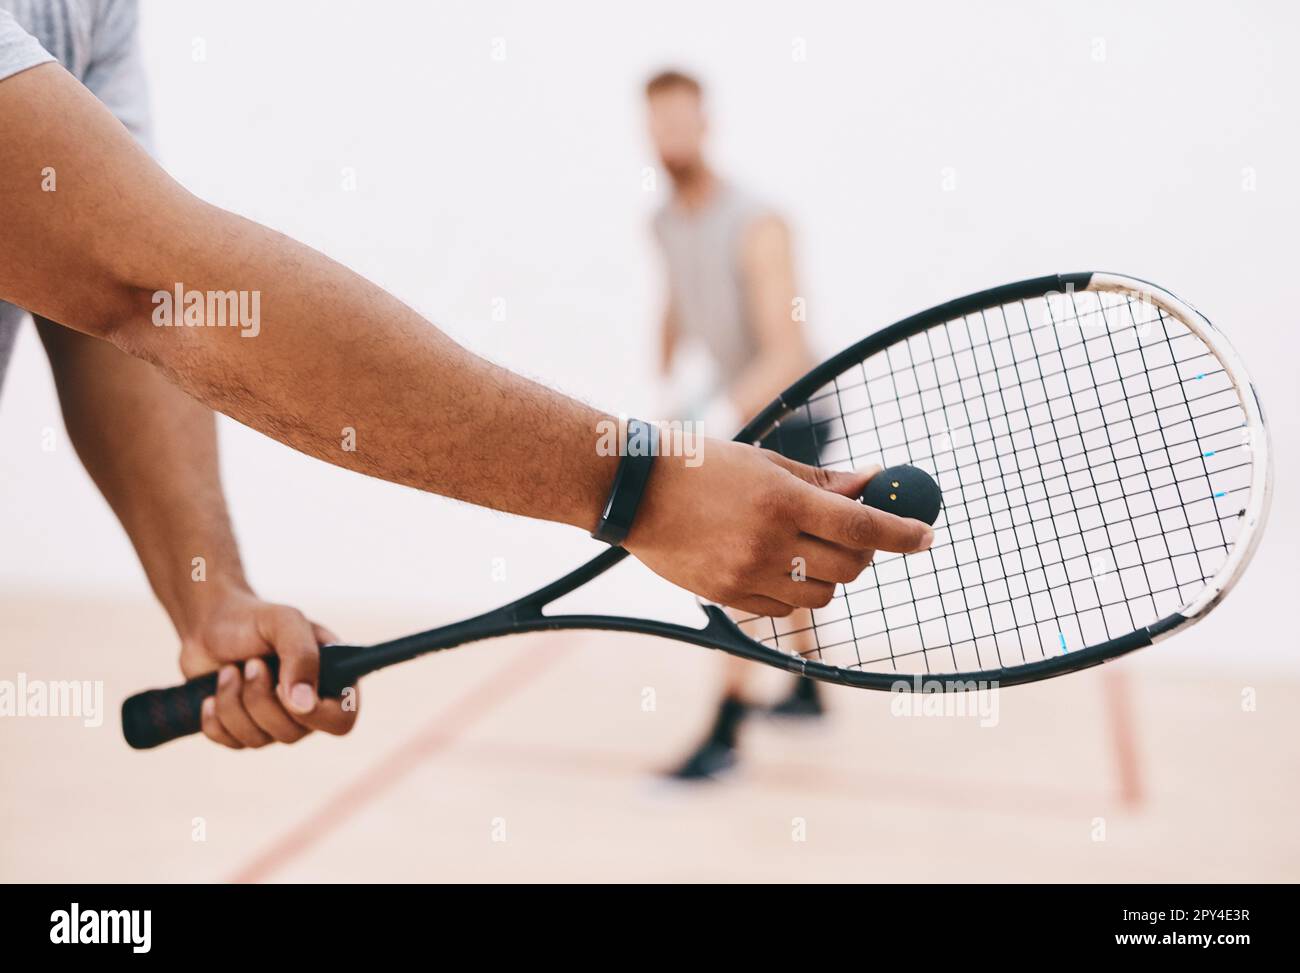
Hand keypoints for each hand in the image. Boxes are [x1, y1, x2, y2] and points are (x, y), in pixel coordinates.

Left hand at [177, 584, 358, 748]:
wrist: (210, 625)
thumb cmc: (253, 619)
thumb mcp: (284, 622)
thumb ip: (302, 656)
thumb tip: (304, 704)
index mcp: (331, 680)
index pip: (342, 720)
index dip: (314, 714)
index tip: (282, 686)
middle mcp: (308, 707)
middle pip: (292, 734)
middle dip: (260, 699)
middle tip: (251, 664)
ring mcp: (275, 722)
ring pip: (258, 741)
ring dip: (234, 702)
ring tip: (229, 670)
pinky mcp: (243, 731)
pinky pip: (231, 744)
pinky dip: (215, 718)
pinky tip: (212, 694)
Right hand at [625, 438, 932, 615]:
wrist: (633, 491)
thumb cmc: (700, 464)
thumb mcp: (764, 461)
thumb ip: (822, 480)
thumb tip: (875, 484)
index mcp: (781, 500)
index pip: (861, 526)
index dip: (902, 533)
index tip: (928, 536)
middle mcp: (768, 543)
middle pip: (849, 567)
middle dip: (865, 552)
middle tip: (855, 532)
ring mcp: (746, 576)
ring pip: (821, 595)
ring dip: (830, 574)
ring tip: (808, 546)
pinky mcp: (728, 597)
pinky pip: (784, 608)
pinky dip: (795, 590)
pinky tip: (776, 563)